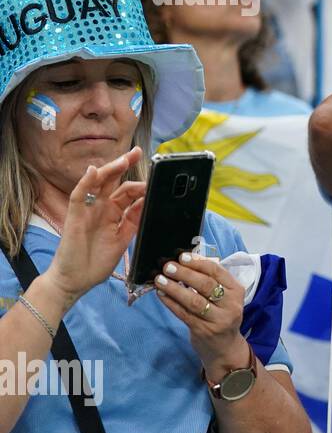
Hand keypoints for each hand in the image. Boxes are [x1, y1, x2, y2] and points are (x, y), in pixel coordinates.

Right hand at [43, 147, 145, 304]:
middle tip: (139, 152)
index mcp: (114, 214)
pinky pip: (79, 195)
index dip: (142, 184)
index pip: (129, 193)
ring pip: (98, 183)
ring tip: (124, 159)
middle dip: (126, 165)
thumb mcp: (123, 239)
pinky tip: (94, 171)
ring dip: (111, 169)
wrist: (75, 280)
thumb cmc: (96, 263)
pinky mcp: (75, 216)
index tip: (156, 178)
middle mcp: (101, 208)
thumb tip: (150, 203)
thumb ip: (135, 221)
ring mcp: (88, 211)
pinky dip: (86, 182)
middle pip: (114, 182)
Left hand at [153, 252, 246, 375]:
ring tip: (160, 279)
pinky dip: (171, 303)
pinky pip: (184, 314)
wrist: (225, 348)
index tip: (182, 256)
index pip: (218, 272)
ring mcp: (218, 320)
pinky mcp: (203, 331)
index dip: (198, 263)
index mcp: (237, 291)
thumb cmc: (221, 316)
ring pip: (194, 300)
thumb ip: (210, 280)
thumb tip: (187, 260)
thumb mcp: (224, 297)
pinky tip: (162, 294)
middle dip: (185, 274)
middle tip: (168, 266)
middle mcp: (231, 305)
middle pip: (206, 285)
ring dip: (174, 288)